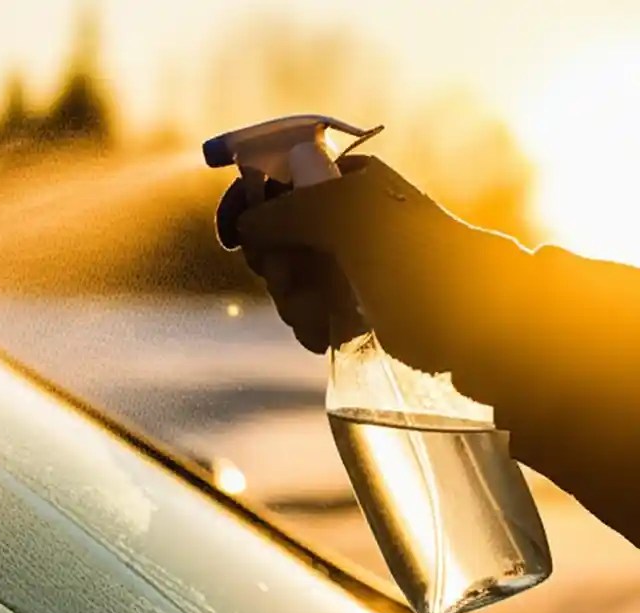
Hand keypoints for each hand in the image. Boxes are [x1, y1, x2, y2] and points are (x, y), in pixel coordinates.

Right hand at [216, 155, 475, 372]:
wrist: (473, 321)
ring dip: (291, 301)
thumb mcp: (347, 218)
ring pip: (285, 278)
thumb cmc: (416, 259)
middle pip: (273, 236)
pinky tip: (325, 334)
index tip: (237, 236)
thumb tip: (246, 226)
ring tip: (319, 317)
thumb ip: (286, 211)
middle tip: (288, 280)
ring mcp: (347, 263)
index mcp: (347, 182)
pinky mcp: (353, 305)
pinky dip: (306, 323)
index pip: (276, 181)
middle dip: (274, 264)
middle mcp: (344, 218)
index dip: (250, 205)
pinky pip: (305, 309)